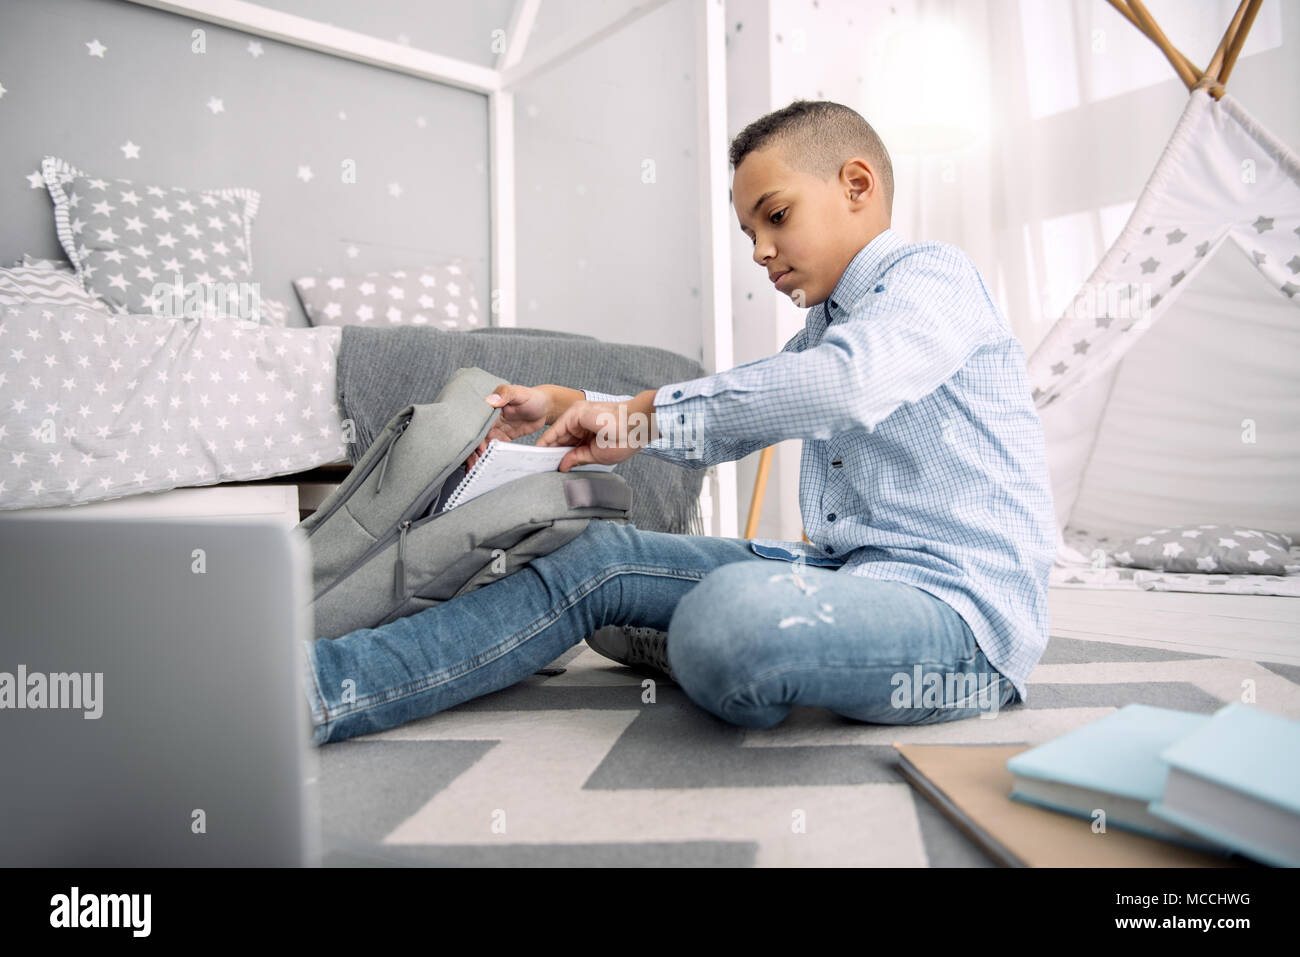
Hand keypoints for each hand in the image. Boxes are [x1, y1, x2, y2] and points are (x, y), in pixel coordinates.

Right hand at [466, 384, 552, 469]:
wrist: (545, 407)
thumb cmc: (532, 396)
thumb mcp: (519, 392)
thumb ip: (506, 394)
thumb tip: (491, 400)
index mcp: (489, 409)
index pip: (477, 425)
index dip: (476, 438)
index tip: (480, 450)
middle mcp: (490, 420)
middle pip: (477, 437)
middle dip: (473, 451)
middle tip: (475, 466)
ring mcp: (496, 429)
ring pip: (483, 444)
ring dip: (479, 456)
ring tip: (478, 469)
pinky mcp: (503, 437)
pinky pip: (495, 448)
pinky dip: (490, 457)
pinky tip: (488, 467)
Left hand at [535, 393, 656, 471]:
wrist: (638, 426)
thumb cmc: (626, 439)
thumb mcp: (597, 455)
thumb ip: (578, 457)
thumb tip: (563, 465)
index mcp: (591, 432)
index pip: (571, 445)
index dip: (560, 457)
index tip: (548, 469)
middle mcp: (583, 422)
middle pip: (561, 440)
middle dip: (550, 453)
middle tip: (535, 468)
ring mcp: (578, 416)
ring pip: (557, 435)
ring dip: (545, 448)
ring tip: (532, 464)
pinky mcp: (576, 413)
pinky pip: (557, 430)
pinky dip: (547, 441)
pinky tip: (538, 453)